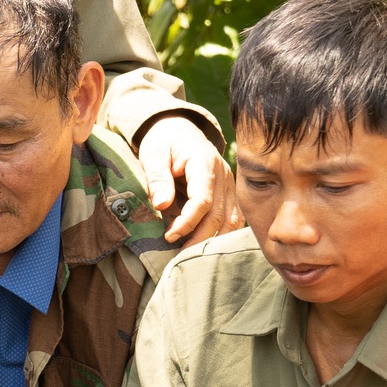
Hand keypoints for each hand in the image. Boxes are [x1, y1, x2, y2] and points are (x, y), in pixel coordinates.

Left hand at [136, 115, 236, 247]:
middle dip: (199, 238)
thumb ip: (158, 178)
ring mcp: (230, 184)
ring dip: (214, 240)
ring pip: (231, 220)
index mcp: (204, 161)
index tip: (169, 235)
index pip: (202, 199)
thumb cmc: (163, 143)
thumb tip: (161, 205)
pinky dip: (223, 234)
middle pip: (218, 215)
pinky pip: (234, 218)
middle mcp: (223, 174)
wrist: (179, 130)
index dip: (187, 222)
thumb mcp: (153, 154)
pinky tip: (207, 246)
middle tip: (179, 255)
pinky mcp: (230, 192)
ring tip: (192, 256)